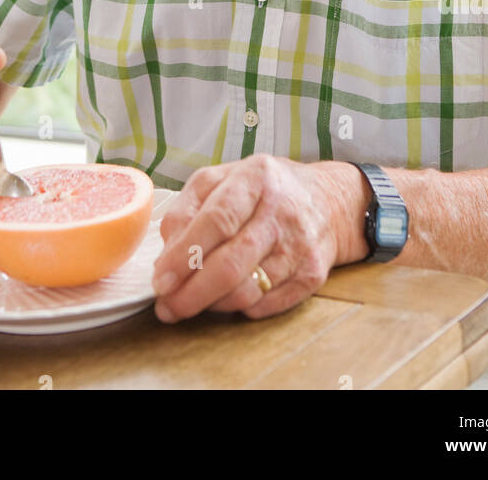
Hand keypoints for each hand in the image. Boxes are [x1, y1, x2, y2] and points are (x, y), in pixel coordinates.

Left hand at [150, 154, 368, 321]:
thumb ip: (188, 208)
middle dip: (193, 292)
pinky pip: (268, 305)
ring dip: (213, 304)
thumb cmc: (262, 190)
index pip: (217, 220)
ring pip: (249, 290)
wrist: (327, 201)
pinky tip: (227, 299)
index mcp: (255, 178)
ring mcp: (300, 244)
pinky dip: (240, 309)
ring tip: (193, 301)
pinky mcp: (312, 274)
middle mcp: (281, 210)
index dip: (185, 254)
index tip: (161, 280)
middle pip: (232, 262)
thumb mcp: (221, 179)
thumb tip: (166, 254)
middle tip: (168, 307)